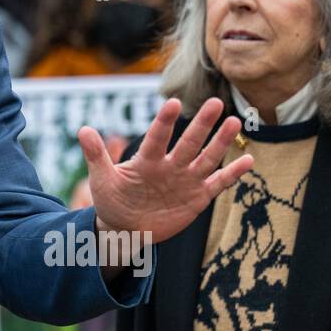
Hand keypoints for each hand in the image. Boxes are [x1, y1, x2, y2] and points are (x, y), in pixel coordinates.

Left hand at [77, 97, 252, 243]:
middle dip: (202, 125)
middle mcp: (169, 166)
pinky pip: (218, 184)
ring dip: (220, 142)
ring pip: (206, 158)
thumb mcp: (101, 180)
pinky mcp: (197, 197)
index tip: (174, 102)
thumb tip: (82, 129)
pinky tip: (248, 160)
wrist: (126, 228)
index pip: (157, 138)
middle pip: (188, 143)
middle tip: (215, 102)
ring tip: (234, 122)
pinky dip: (233, 174)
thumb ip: (96, 156)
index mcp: (146, 160)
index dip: (165, 122)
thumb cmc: (112, 200)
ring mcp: (185, 180)